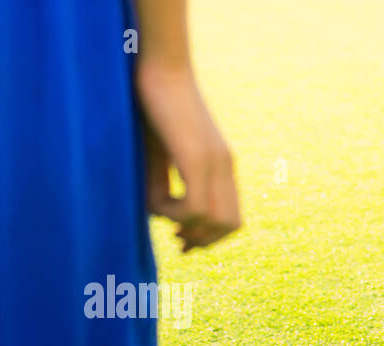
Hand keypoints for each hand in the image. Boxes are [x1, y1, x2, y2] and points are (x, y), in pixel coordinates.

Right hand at [136, 61, 240, 251]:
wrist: (158, 66)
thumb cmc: (151, 106)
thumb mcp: (159, 153)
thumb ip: (164, 183)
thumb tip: (161, 215)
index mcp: (221, 166)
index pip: (232, 217)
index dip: (210, 237)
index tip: (182, 238)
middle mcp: (225, 167)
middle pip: (232, 226)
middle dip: (203, 241)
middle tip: (177, 242)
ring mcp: (215, 162)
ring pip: (218, 221)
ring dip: (187, 227)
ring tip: (161, 213)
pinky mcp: (197, 158)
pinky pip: (197, 206)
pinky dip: (175, 213)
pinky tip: (157, 201)